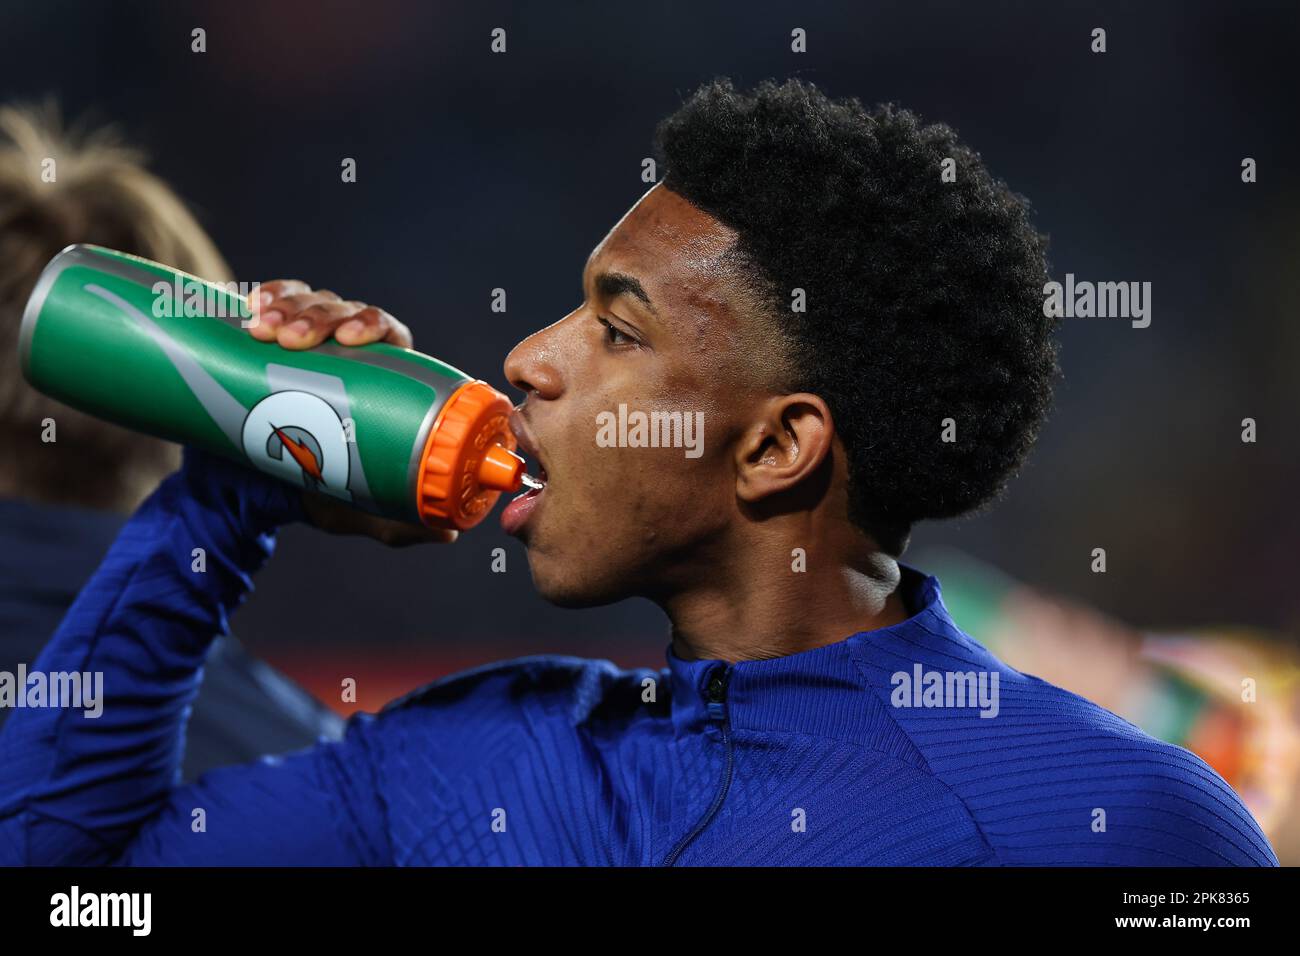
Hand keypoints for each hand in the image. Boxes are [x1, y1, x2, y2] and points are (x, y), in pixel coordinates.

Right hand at [244, 280, 454, 545]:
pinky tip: (252, 306)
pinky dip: (264, 295)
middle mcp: (343, 350)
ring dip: (289, 308)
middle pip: (344, 311)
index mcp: (377, 377)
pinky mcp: (264, 335)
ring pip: (307, 301)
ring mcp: (303, 338)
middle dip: (320, 316)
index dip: (373, 325)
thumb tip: (447, 534)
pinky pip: (269, 299)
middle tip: (295, 340)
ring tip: (264, 330)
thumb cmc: (310, 492)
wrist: (241, 492)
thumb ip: (396, 520)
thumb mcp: (353, 506)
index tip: (350, 338)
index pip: (388, 334)